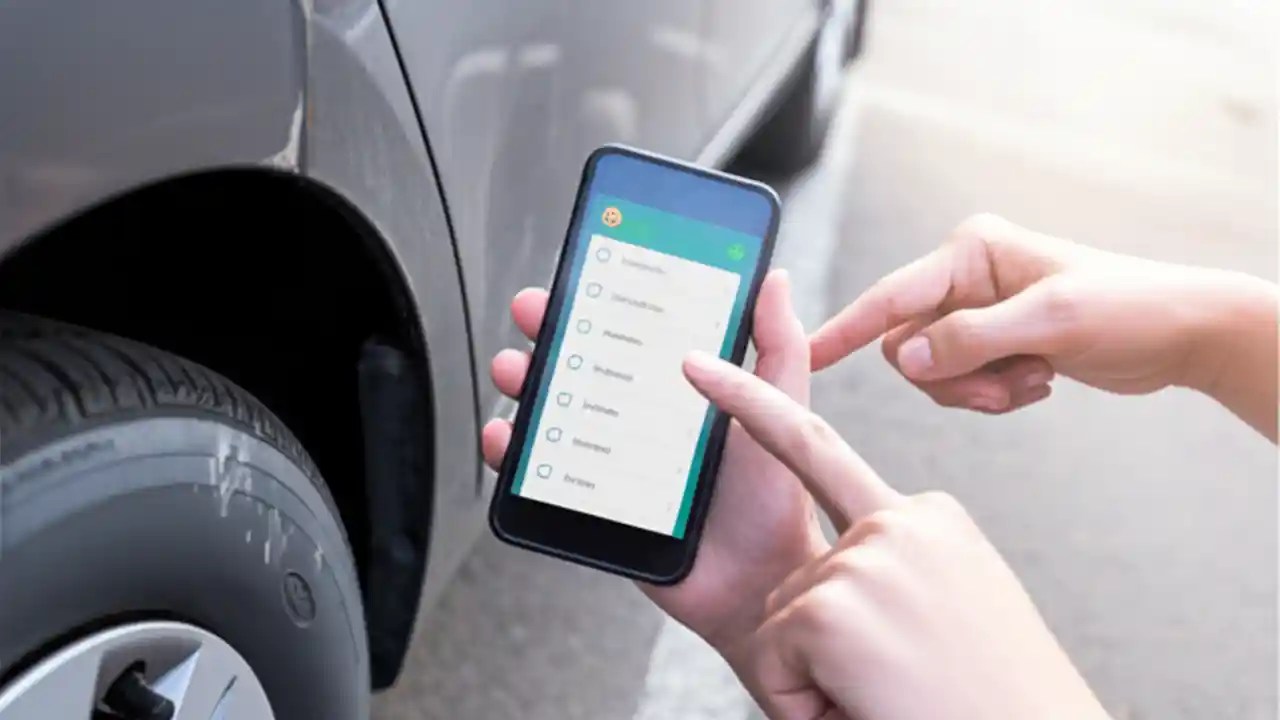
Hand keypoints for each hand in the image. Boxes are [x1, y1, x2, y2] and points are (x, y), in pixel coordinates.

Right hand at [481, 271, 828, 664]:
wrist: (760, 583)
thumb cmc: (775, 501)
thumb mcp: (784, 411)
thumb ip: (778, 346)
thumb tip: (774, 278)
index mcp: (684, 388)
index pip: (635, 330)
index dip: (604, 297)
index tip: (584, 269)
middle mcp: (641, 418)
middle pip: (583, 360)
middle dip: (549, 329)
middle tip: (535, 310)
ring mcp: (611, 459)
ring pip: (552, 409)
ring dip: (524, 381)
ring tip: (517, 369)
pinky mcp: (592, 502)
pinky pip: (539, 474)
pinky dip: (512, 453)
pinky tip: (508, 438)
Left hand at [682, 351, 1109, 719]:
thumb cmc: (996, 700)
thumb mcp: (953, 607)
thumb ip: (893, 567)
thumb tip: (830, 580)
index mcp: (926, 517)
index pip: (816, 447)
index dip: (750, 405)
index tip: (698, 368)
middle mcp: (899, 520)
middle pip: (800, 576)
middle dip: (820, 644)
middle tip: (899, 683)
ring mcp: (866, 557)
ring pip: (784, 619)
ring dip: (819, 676)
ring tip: (893, 696)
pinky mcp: (832, 606)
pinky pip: (774, 657)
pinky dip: (803, 701)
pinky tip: (865, 704)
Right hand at [810, 213, 1274, 419]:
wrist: (1181, 331)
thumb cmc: (1128, 307)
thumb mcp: (1050, 323)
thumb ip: (971, 339)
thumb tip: (905, 358)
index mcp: (970, 251)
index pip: (890, 297)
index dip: (844, 330)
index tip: (804, 357)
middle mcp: (965, 276)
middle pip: (909, 345)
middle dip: (954, 378)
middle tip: (1006, 385)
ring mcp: (977, 310)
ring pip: (933, 371)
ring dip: (980, 390)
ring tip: (1032, 379)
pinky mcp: (992, 340)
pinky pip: (961, 383)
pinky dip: (996, 394)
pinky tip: (1039, 380)